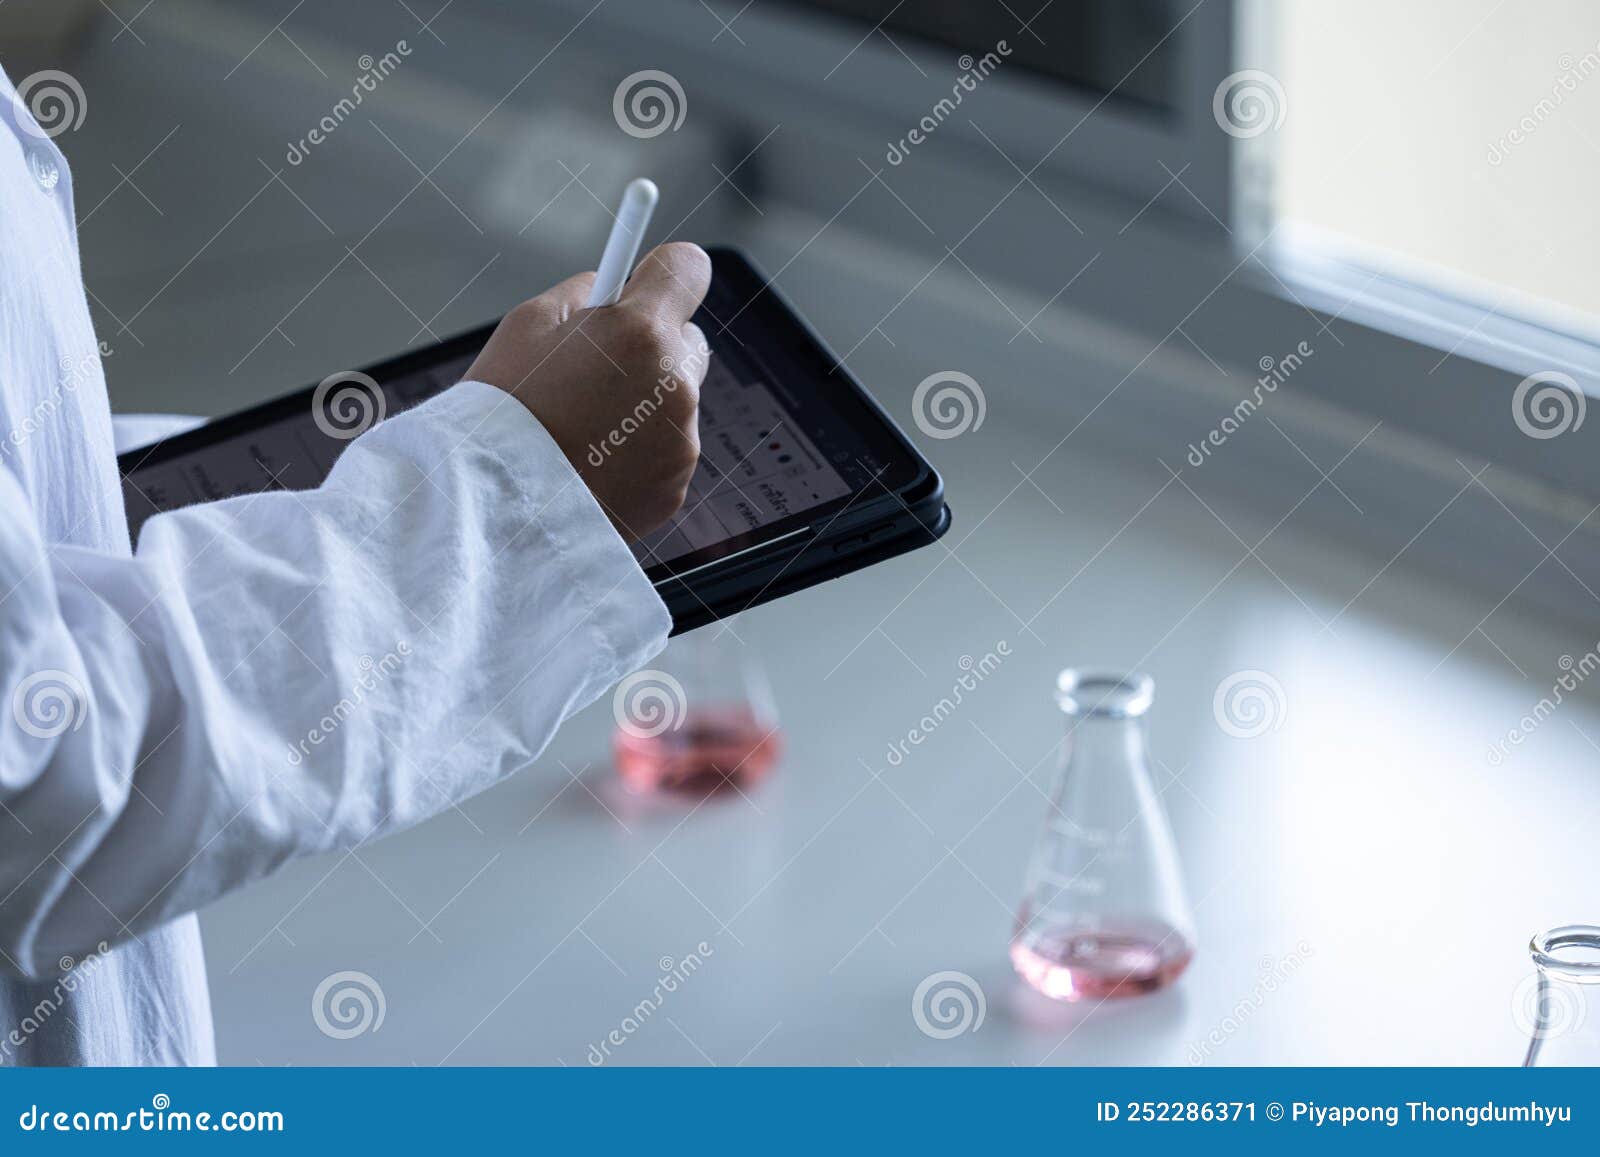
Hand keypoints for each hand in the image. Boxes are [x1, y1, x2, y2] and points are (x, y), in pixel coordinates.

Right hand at [465, 242, 711, 540]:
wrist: (498, 506)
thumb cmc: (503, 412)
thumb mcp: (526, 324)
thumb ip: (582, 296)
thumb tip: (610, 288)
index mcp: (639, 331)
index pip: (688, 268)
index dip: (666, 274)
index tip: (648, 284)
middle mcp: (674, 383)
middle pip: (688, 340)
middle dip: (652, 345)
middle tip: (601, 365)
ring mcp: (681, 439)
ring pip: (677, 400)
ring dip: (646, 403)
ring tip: (585, 425)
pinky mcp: (677, 484)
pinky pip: (668, 449)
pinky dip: (642, 451)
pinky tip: (594, 460)